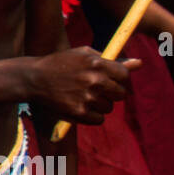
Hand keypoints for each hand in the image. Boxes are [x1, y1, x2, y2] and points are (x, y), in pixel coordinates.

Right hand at [27, 47, 141, 124]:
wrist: (34, 78)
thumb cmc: (61, 63)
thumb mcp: (84, 55)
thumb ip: (112, 60)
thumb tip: (139, 63)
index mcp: (97, 63)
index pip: (124, 75)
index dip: (118, 78)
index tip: (109, 79)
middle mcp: (94, 80)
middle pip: (120, 94)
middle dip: (111, 92)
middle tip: (95, 89)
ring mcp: (87, 98)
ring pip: (109, 107)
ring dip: (100, 104)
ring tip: (82, 96)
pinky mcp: (79, 113)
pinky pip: (99, 119)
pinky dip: (91, 115)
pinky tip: (79, 106)